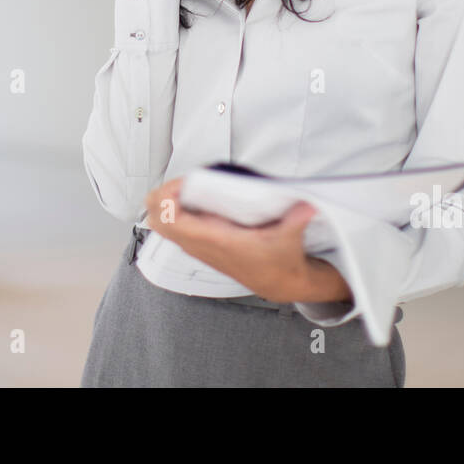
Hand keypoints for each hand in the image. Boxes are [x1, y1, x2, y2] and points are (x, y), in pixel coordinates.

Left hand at [143, 178, 327, 302]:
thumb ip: (299, 218)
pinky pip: (171, 228)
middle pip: (155, 218)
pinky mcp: (199, 247)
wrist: (279, 283)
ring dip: (164, 203)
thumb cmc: (279, 261)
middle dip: (161, 195)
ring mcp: (196, 247)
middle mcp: (200, 245)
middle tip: (182, 182)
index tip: (184, 181)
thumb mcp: (289, 237)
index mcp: (215, 240)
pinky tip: (190, 200)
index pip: (172, 219)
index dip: (169, 195)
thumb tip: (308, 204)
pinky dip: (172, 212)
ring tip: (184, 188)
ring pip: (159, 224)